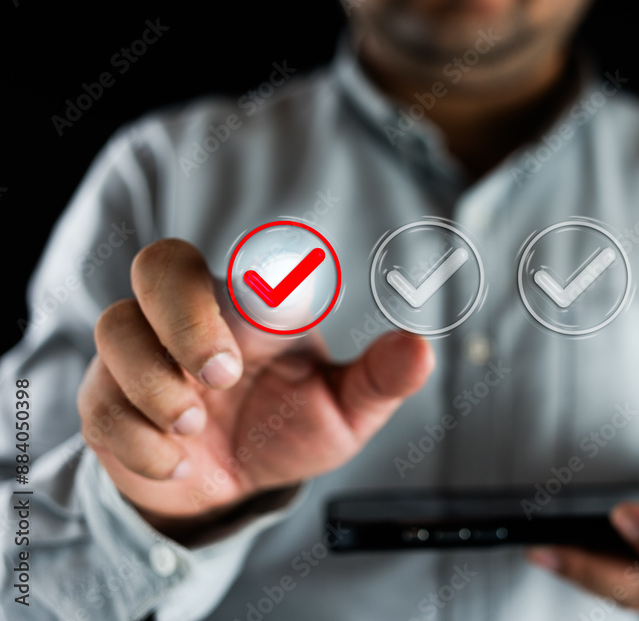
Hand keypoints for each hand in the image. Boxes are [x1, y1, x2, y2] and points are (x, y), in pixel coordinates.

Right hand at [77, 239, 433, 537]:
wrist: (230, 489)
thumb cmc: (288, 429)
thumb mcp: (344, 413)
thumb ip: (380, 380)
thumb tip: (423, 348)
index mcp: (257, 311)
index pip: (251, 268)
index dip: (261, 284)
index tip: (279, 319)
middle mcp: (196, 319)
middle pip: (161, 265)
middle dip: (187, 317)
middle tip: (223, 373)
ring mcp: (144, 357)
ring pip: (116, 329)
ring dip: (157, 384)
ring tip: (197, 425)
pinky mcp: (108, 402)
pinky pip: (99, 405)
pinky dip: (139, 440)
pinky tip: (177, 463)